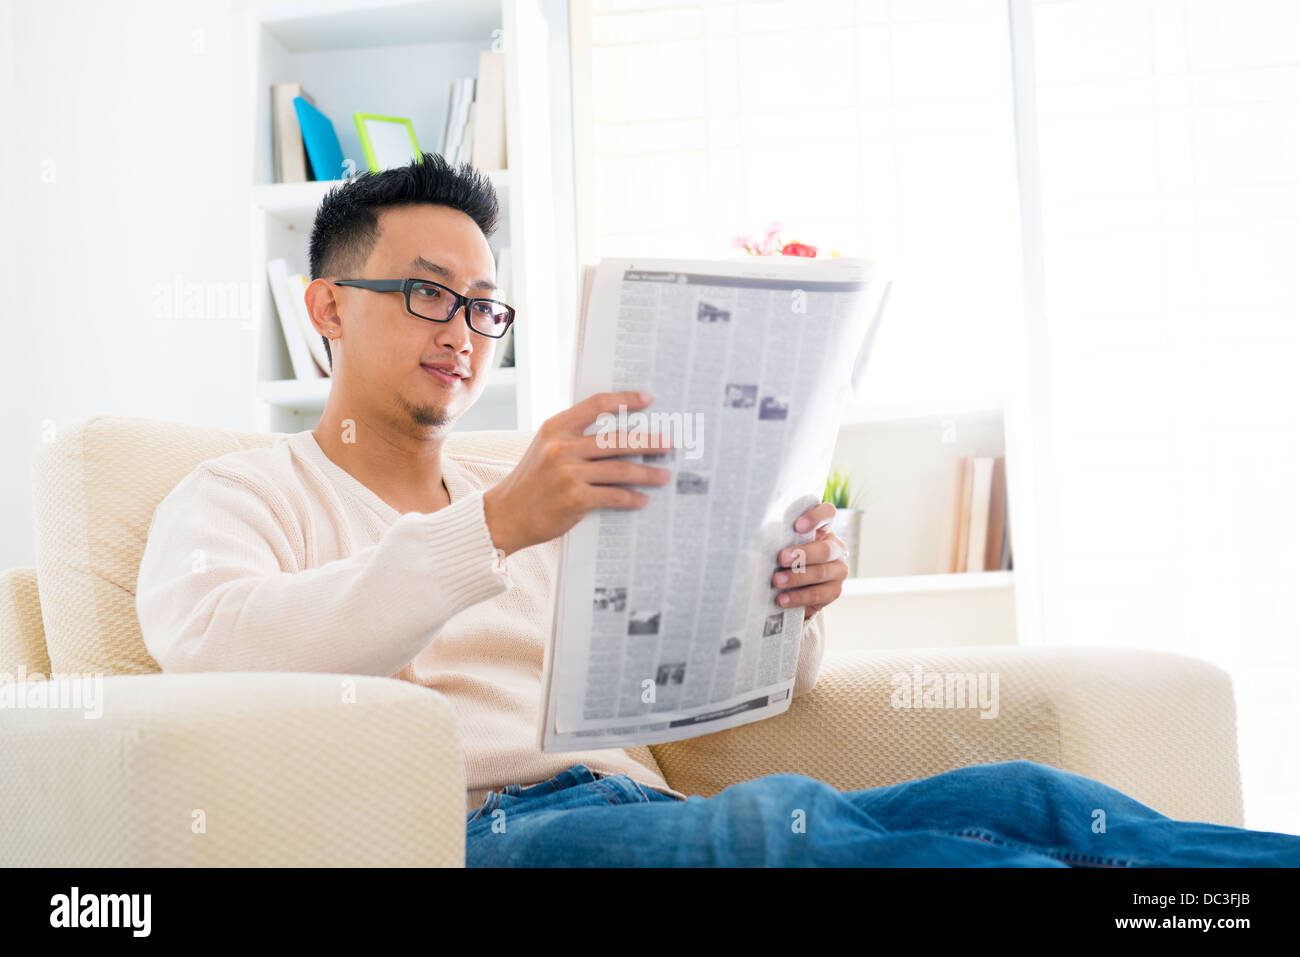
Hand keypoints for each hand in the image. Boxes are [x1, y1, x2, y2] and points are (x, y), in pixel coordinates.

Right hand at [482, 390, 672, 554]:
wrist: (505, 515)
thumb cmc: (531, 482)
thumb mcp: (545, 448)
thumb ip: (574, 438)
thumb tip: (617, 436)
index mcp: (555, 428)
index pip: (597, 405)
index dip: (625, 399)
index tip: (648, 399)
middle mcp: (561, 447)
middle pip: (617, 439)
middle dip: (648, 441)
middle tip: (669, 444)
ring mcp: (568, 473)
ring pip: (620, 469)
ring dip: (647, 473)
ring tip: (664, 476)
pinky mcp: (574, 498)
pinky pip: (613, 495)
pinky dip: (631, 498)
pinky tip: (643, 500)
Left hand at [772, 502, 848, 619]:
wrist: (798, 587)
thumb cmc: (788, 558)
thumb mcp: (787, 544)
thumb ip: (783, 538)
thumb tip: (758, 539)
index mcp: (824, 529)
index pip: (828, 513)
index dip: (816, 517)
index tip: (797, 526)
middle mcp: (836, 548)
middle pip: (825, 549)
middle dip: (802, 554)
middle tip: (781, 558)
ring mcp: (838, 570)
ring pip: (820, 573)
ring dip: (796, 577)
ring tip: (776, 581)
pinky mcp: (834, 591)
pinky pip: (818, 594)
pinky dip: (798, 597)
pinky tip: (782, 599)